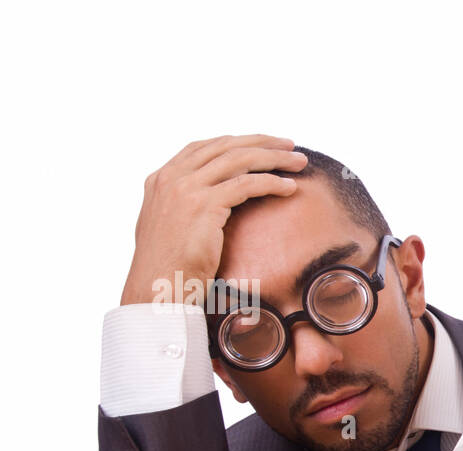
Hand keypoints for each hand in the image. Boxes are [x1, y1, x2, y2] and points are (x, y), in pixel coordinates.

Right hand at [120, 134, 307, 305]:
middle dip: (262, 142)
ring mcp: (185, 189)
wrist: (156, 289)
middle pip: (225, 146)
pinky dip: (272, 183)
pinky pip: (247, 185)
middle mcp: (171, 178)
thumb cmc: (168, 269)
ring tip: (299, 161)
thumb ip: (182, 208)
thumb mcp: (169, 229)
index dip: (238, 142)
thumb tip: (208, 206)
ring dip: (274, 158)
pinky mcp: (203, 205)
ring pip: (239, 160)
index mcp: (161, 179)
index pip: (205, 147)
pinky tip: (290, 188)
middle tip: (290, 144)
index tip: (264, 143)